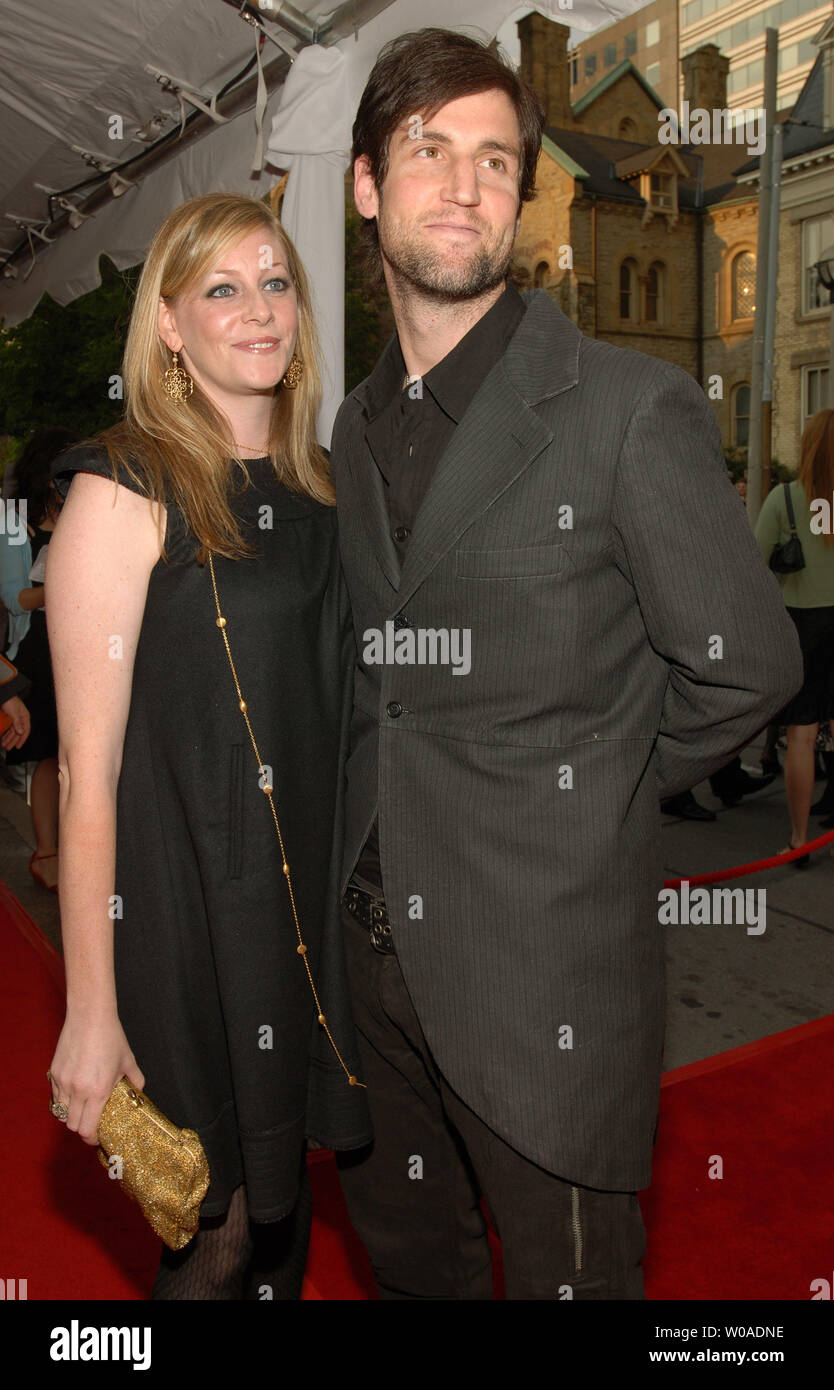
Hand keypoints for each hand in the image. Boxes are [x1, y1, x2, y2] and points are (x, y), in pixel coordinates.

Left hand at [0, 696, 29, 749]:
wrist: (4, 694)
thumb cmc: (10, 700)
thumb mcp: (14, 712)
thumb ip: (17, 723)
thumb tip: (21, 732)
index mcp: (25, 717)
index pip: (25, 731)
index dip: (22, 739)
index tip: (18, 746)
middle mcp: (21, 719)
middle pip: (18, 732)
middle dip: (12, 741)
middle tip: (8, 747)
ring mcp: (15, 718)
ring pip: (12, 731)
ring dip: (8, 738)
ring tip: (4, 744)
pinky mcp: (9, 718)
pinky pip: (8, 728)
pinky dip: (6, 733)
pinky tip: (3, 737)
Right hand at [48, 1014, 144, 1145]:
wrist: (90, 1017)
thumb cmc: (111, 1038)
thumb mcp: (128, 1061)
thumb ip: (135, 1081)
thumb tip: (139, 1091)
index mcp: (98, 1092)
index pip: (87, 1130)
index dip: (91, 1139)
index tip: (97, 1137)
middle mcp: (78, 1091)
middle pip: (73, 1126)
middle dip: (82, 1128)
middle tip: (92, 1123)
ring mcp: (63, 1082)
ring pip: (61, 1113)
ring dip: (72, 1115)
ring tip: (83, 1108)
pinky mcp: (54, 1073)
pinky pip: (56, 1097)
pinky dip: (63, 1101)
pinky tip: (74, 1093)